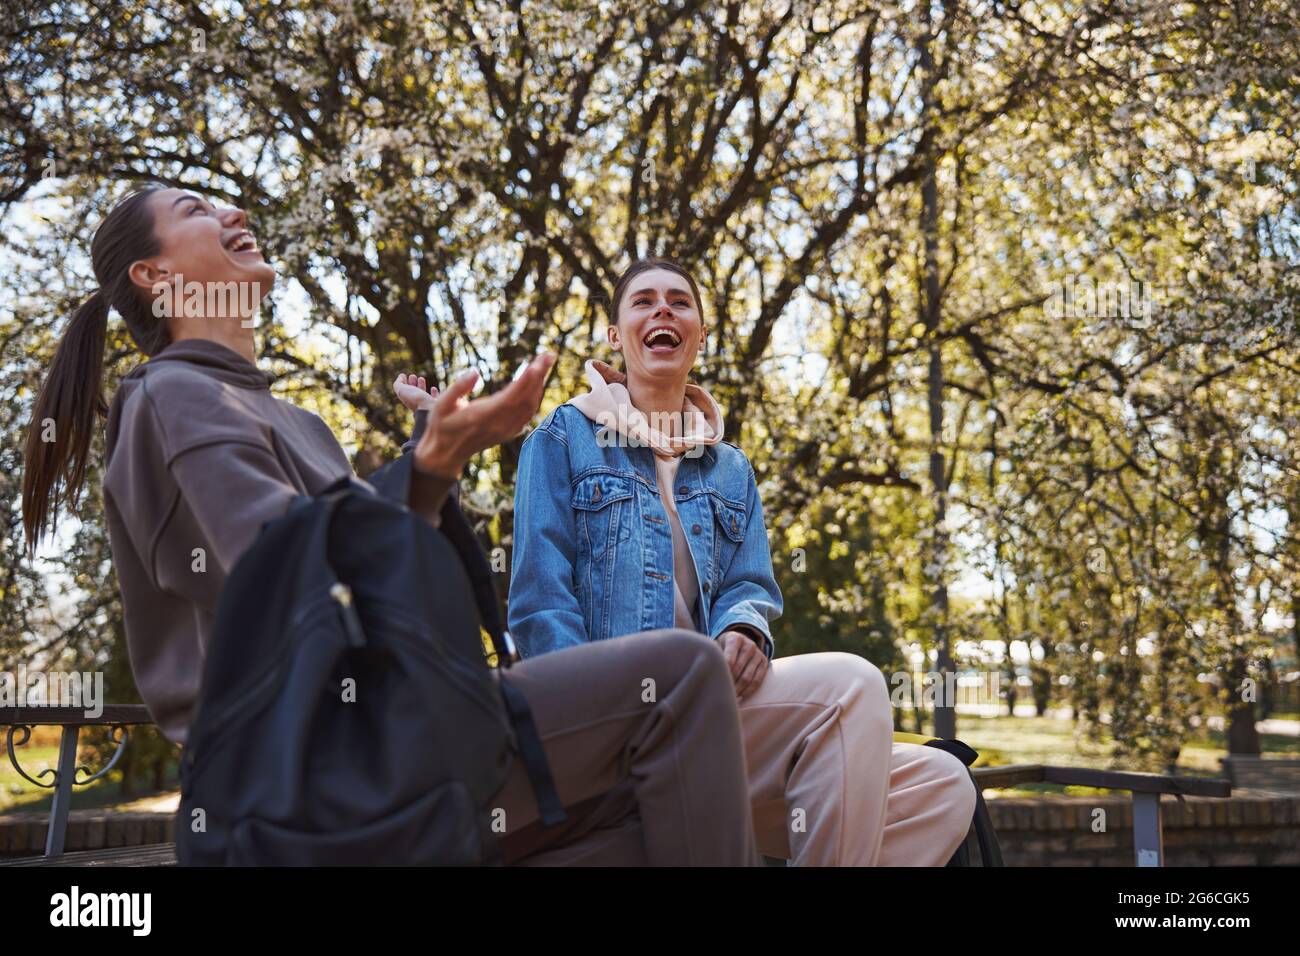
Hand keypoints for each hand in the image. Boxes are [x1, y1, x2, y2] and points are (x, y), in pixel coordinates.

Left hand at [393, 372, 438, 411]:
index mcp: (408, 400)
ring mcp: (426, 404)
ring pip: (423, 394)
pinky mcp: (436, 404)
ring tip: (421, 378)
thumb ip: (398, 384)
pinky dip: (434, 392)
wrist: (428, 409)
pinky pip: (435, 398)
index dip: (404, 383)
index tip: (405, 375)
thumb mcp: (402, 390)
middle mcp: (417, 403)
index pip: (404, 391)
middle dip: (412, 383)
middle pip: (413, 392)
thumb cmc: (415, 399)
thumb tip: (401, 376)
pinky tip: (433, 388)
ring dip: (421, 385)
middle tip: (412, 376)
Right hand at [413, 352, 556, 478]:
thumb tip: (475, 372)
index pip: (512, 396)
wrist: (445, 454)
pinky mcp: (508, 432)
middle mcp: (499, 424)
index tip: (538, 362)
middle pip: (526, 398)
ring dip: (540, 385)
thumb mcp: (441, 405)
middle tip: (548, 355)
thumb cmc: (441, 426)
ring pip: (530, 407)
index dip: (527, 380)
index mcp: (483, 416)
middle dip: (539, 376)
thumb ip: (457, 388)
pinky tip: (537, 384)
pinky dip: (535, 397)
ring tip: (544, 364)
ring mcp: (506, 430)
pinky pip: (528, 414)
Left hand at [718, 629, 768, 700]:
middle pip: (738, 670)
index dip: (723, 674)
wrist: (740, 641)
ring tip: (729, 698)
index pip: (729, 660)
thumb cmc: (723, 647)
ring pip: (747, 677)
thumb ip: (711, 655)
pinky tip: (739, 696)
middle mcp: (748, 644)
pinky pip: (757, 681)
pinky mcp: (764, 662)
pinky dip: (748, 691)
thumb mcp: (716, 645)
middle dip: (729, 684)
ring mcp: (758, 653)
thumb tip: (705, 668)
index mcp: (734, 639)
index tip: (716, 685)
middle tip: (720, 695)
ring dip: (737, 690)